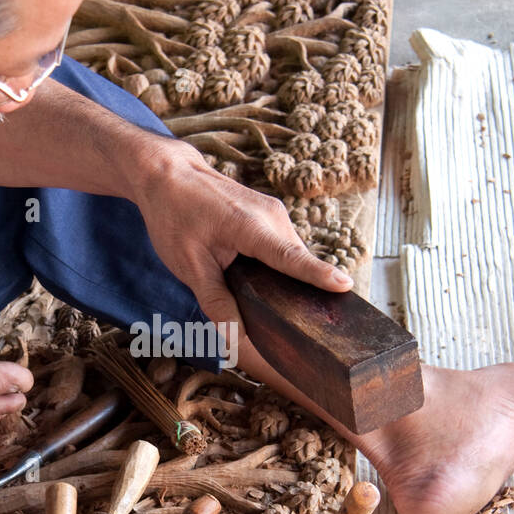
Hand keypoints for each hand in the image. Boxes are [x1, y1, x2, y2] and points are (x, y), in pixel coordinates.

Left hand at [129, 139, 354, 339]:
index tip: (345, 286)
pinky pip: (286, 245)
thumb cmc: (175, 216)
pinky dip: (284, 265)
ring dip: (291, 279)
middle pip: (298, 262)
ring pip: (293, 254)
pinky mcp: (271, 213)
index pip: (291, 257)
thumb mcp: (188, 266)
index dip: (318, 274)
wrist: (169, 175)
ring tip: (288, 310)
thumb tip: (236, 338)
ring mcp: (274, 212)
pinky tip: (271, 285)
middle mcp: (270, 216)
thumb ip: (215, 302)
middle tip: (304, 329)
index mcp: (250, 227)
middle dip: (304, 292)